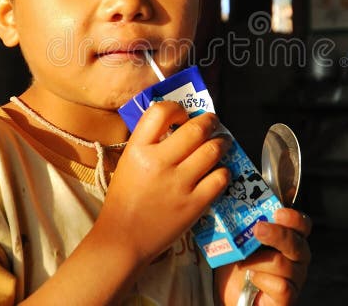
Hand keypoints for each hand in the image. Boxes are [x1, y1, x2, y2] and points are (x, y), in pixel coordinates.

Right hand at [97, 101, 230, 263]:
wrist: (123, 238)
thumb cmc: (124, 199)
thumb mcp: (129, 163)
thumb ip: (150, 143)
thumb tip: (178, 126)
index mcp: (138, 150)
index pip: (160, 112)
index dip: (177, 109)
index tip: (183, 116)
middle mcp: (159, 163)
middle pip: (196, 129)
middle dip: (210, 121)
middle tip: (213, 123)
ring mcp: (179, 184)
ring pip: (213, 151)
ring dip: (222, 143)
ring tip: (222, 143)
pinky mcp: (194, 204)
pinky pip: (220, 178)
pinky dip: (223, 171)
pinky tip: (220, 172)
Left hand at [215, 208, 311, 304]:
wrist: (232, 293)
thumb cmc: (240, 261)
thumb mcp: (240, 238)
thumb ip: (244, 221)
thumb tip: (231, 199)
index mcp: (290, 237)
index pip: (302, 224)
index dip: (293, 218)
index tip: (278, 212)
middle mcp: (298, 256)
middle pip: (296, 242)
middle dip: (276, 234)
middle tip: (258, 229)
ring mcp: (296, 278)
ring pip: (283, 264)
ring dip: (258, 261)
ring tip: (243, 262)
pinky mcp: (289, 297)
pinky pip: (281, 286)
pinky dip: (262, 280)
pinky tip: (251, 278)